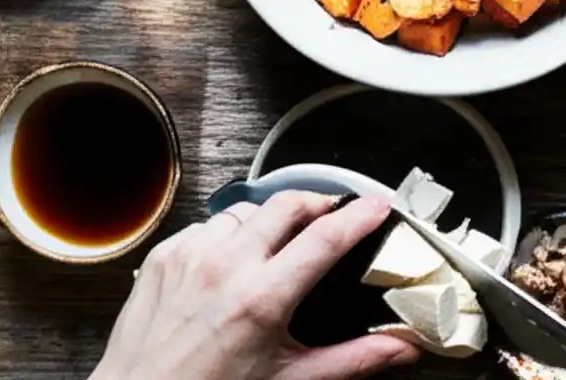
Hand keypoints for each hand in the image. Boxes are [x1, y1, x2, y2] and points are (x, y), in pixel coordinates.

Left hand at [90, 193, 419, 379]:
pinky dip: (228, 235)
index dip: (359, 215)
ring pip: (247, 210)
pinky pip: (209, 225)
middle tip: (332, 216)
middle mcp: (224, 267)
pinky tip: (233, 261)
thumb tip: (400, 349)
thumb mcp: (289, 379)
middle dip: (317, 203)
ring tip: (279, 243)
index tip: (376, 204)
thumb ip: (352, 359)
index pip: (325, 237)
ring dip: (269, 220)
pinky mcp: (166, 253)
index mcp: (260, 299)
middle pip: (287, 204)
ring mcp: (191, 255)